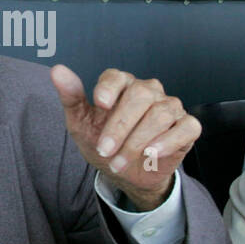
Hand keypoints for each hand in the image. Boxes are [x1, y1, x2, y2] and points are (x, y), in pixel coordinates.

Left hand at [50, 64, 198, 210]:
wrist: (125, 173)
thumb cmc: (103, 142)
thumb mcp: (81, 124)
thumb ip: (71, 97)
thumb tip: (57, 70)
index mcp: (123, 85)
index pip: (117, 76)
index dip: (108, 88)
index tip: (99, 105)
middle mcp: (149, 91)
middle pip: (140, 96)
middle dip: (120, 127)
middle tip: (104, 151)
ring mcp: (171, 107)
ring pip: (161, 114)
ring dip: (137, 142)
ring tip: (119, 163)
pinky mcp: (187, 127)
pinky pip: (186, 127)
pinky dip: (168, 141)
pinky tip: (152, 154)